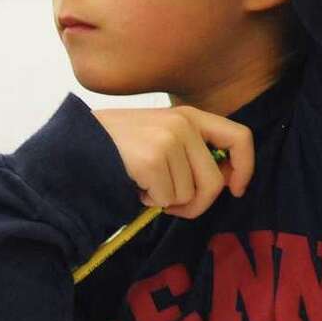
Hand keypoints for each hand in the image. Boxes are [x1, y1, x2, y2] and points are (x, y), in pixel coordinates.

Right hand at [96, 105, 253, 219]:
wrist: (77, 147)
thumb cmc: (122, 149)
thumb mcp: (162, 136)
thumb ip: (193, 151)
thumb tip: (225, 182)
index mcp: (190, 116)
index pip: (240, 137)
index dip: (245, 168)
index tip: (236, 190)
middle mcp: (183, 124)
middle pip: (214, 182)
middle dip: (195, 204)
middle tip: (171, 203)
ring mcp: (168, 140)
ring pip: (189, 196)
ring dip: (166, 200)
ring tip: (143, 182)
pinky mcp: (152, 160)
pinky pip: (167, 200)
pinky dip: (149, 201)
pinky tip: (133, 184)